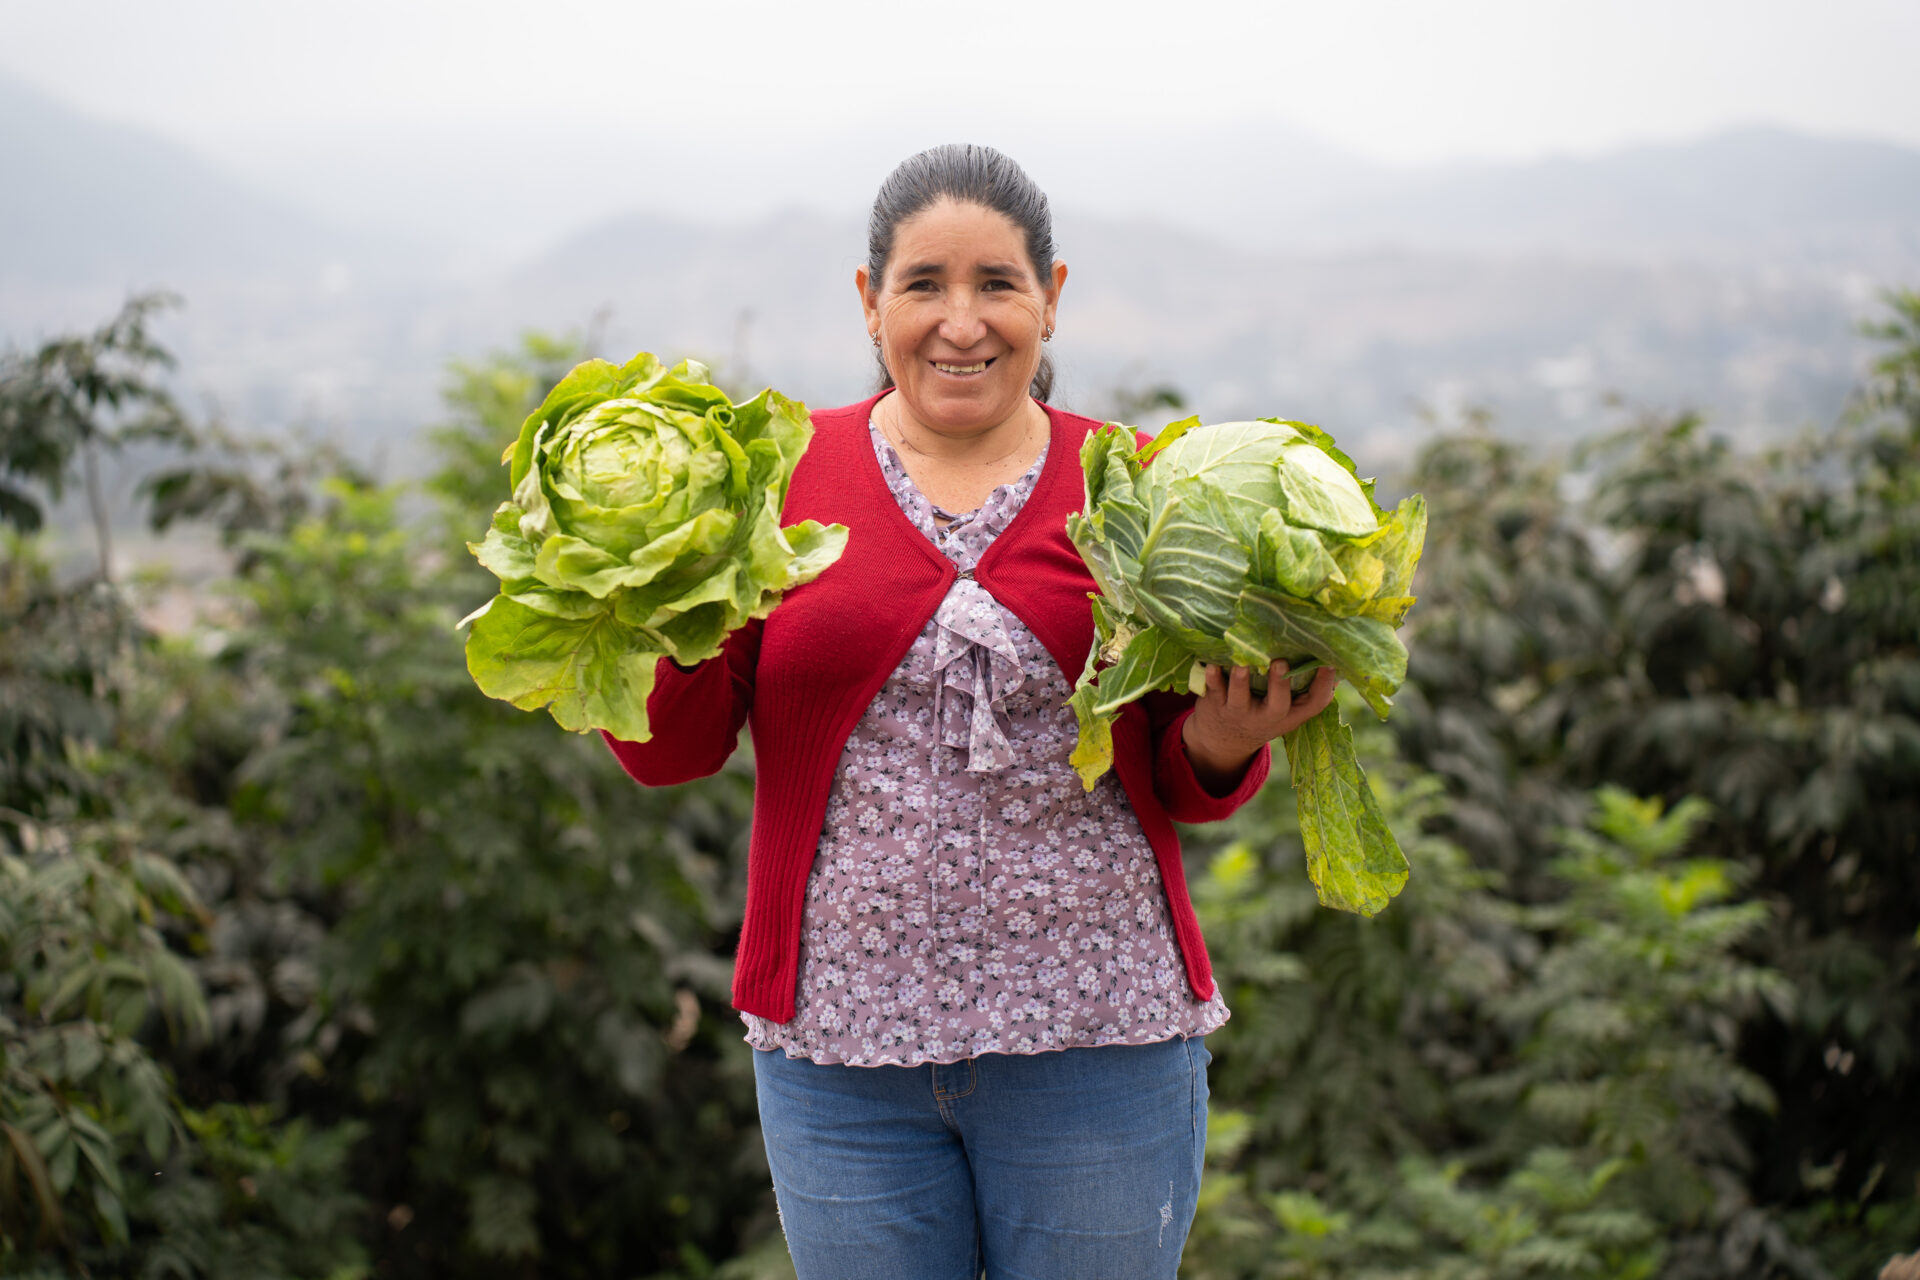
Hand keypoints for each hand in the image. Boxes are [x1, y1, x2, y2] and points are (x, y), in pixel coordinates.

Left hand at [1182, 661, 1338, 792]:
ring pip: (1239, 697)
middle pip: (1277, 705)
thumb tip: (1334, 656)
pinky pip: (1213, 691)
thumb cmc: (1264, 712)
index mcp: (1290, 715)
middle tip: (1280, 663)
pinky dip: (1211, 678)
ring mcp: (1239, 712)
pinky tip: (1210, 664)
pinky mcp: (1215, 705)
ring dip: (1240, 679)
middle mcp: (1266, 716)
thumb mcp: (1288, 709)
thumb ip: (1305, 687)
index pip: (1315, 704)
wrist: (1223, 740)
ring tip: (1241, 663)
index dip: (1324, 685)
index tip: (1330, 663)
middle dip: (1279, 685)